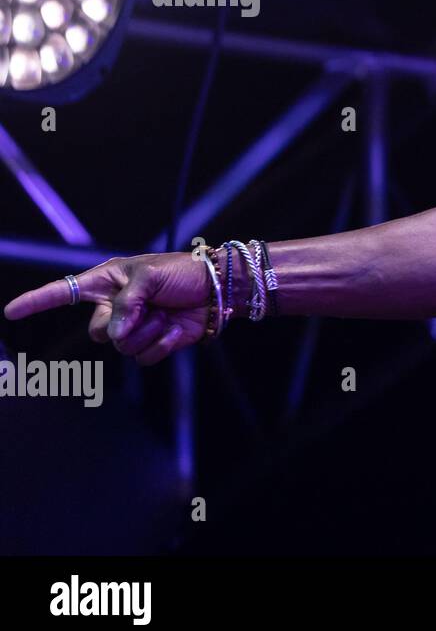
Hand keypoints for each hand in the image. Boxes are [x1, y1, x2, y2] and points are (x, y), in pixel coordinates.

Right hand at [4, 252, 212, 365]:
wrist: (219, 289)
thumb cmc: (184, 272)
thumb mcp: (150, 276)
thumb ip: (125, 304)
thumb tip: (115, 334)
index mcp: (108, 281)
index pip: (65, 293)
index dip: (36, 302)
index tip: (10, 311)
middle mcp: (116, 306)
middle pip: (97, 332)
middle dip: (123, 324)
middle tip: (149, 308)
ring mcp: (135, 327)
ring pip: (122, 348)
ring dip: (147, 333)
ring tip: (166, 315)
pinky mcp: (153, 343)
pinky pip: (144, 358)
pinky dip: (160, 346)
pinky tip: (175, 330)